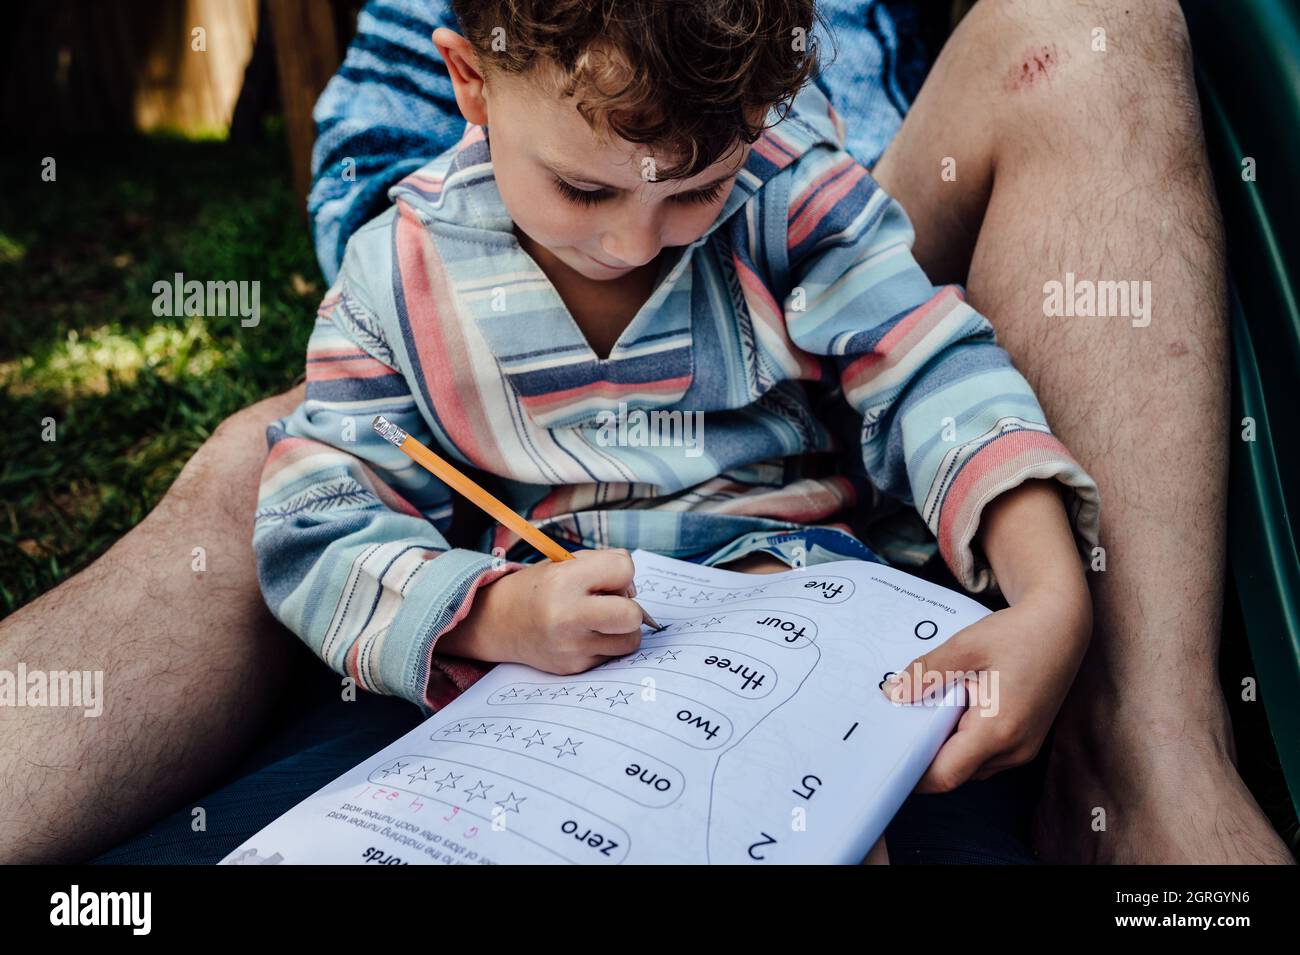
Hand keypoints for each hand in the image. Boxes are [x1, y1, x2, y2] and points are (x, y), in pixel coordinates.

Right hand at [435, 549, 643, 673]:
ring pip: (631, 640)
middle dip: (631, 608)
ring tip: (600, 620)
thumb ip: (606, 566)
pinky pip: (612, 655)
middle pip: (633, 615)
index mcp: (564, 580)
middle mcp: (566, 616)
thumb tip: (636, 595)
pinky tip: (584, 635)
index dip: (621, 572)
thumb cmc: (542, 587)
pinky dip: (606, 644)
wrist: (500, 621)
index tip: (605, 578)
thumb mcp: (566, 563)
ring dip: (623, 629)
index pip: (624, 570)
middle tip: (613, 605)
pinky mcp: (574, 667)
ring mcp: (571, 647)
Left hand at [882, 582, 1090, 791]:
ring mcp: (1021, 749)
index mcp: (998, 730)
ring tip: (920, 714)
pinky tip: (948, 710)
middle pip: (954, 771)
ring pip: (968, 765)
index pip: (945, 774)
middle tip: (892, 729)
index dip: (912, 774)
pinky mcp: (1023, 742)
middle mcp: (1013, 749)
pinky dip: (961, 740)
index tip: (884, 760)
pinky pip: (983, 754)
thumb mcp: (965, 646)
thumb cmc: (1018, 634)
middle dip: (923, 755)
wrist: (1061, 627)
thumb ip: (926, 673)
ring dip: (943, 747)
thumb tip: (892, 693)